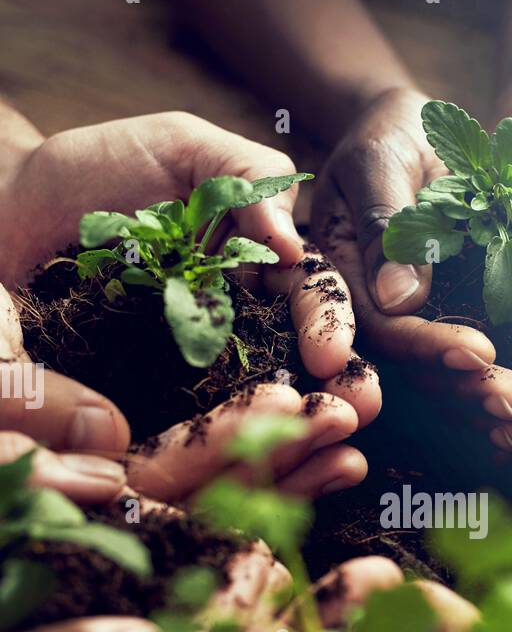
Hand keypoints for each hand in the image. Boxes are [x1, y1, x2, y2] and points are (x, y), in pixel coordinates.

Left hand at [0, 112, 380, 496]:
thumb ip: (245, 175)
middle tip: (357, 414)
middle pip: (297, 369)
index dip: (328, 325)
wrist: (4, 208)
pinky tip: (269, 482)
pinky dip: (229, 468)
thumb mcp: (180, 149)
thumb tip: (294, 244)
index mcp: (252, 271)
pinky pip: (188, 448)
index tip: (333, 354)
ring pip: (255, 417)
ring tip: (334, 456)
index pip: (306, 301)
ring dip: (301, 440)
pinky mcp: (143, 413)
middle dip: (336, 395)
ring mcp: (189, 377)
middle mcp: (233, 330)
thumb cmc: (93, 173)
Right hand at [311, 88, 511, 451]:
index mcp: (341, 275)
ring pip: (438, 380)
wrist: (413, 132)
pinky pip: (462, 371)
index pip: (381, 325)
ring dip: (485, 404)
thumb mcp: (381, 157)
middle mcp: (369, 312)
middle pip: (411, 367)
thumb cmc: (389, 132)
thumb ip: (385, 220)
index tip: (480, 353)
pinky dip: (494, 395)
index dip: (427, 345)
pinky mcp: (441, 326)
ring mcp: (405, 325)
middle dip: (466, 387)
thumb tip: (401, 296)